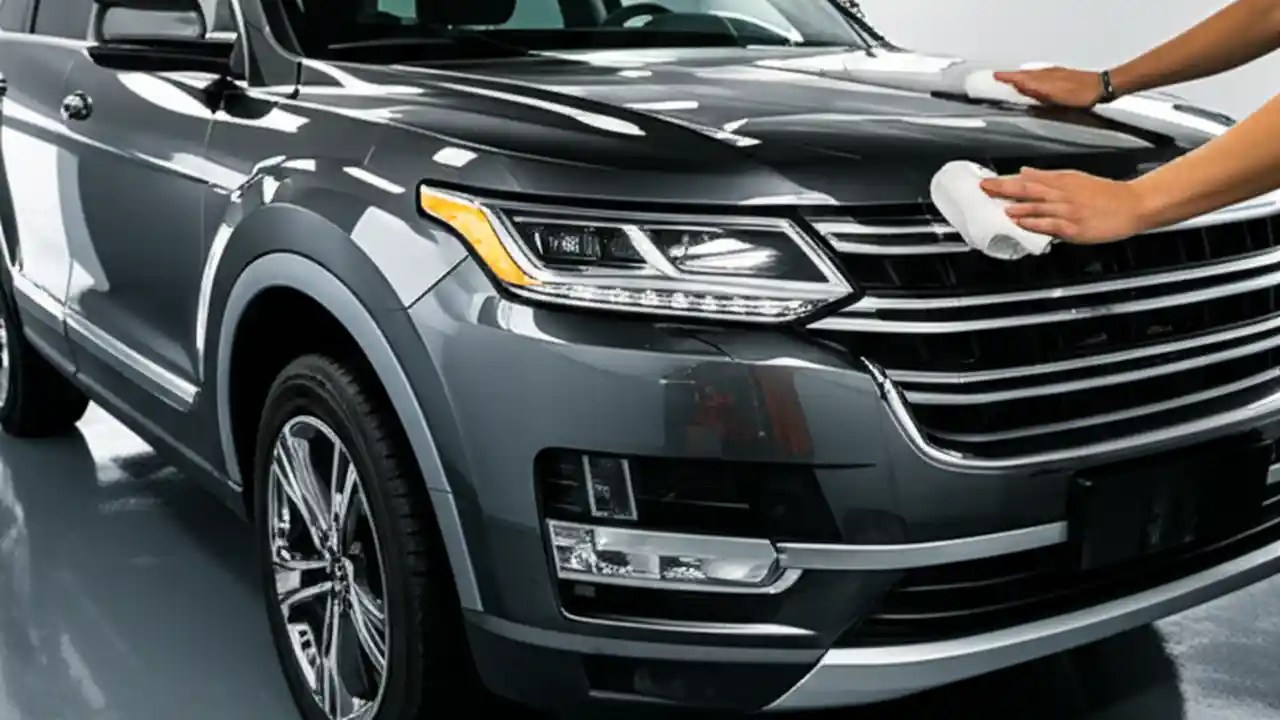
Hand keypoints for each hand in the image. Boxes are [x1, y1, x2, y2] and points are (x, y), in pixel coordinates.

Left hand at [980, 167, 1151, 243]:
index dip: (1005, 180)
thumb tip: (1024, 171)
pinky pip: (1048, 224)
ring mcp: (1067, 210)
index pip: (1027, 179)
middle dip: (1004, 188)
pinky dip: (1032, 222)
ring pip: (1036, 206)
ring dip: (1015, 205)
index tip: (987, 181)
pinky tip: (1020, 222)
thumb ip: (1047, 176)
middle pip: (1027, 189)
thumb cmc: (1105, 193)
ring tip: (997, 205)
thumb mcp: (1074, 178)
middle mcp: (1062, 193)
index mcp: (1061, 180)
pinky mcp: (1073, 227)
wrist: (1132, 205)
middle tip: (984, 187)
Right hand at [994, 67, 1104, 107]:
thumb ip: (1036, 91)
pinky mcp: (1063, 77)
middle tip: (1001, 78)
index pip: (1020, 77)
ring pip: (1034, 75)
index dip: (1007, 77)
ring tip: (1015, 81)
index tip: (995, 76)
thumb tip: (1019, 85)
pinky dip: (1034, 79)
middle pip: (1025, 74)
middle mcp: (1048, 74)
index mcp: (1043, 78)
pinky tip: (1036, 84)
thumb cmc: (1080, 94)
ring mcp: (1056, 75)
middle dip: (1012, 77)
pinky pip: (1042, 76)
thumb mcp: (1055, 96)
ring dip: (1023, 78)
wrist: (1102, 87)